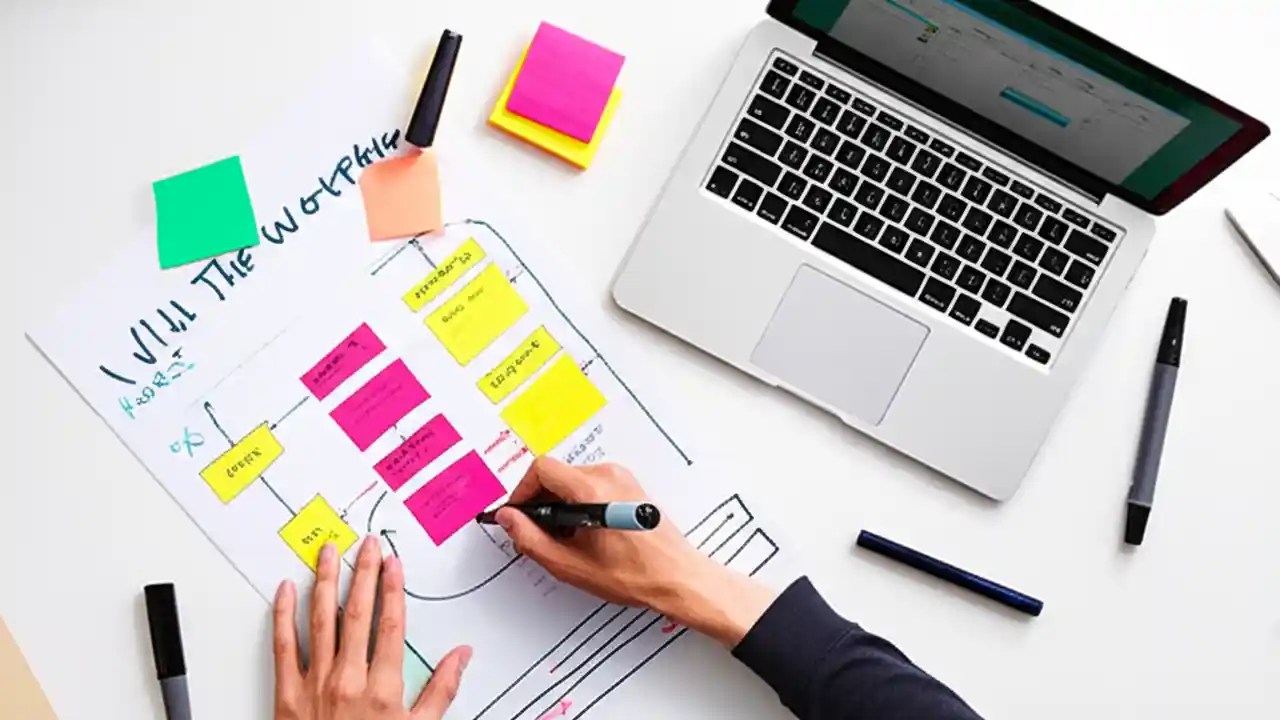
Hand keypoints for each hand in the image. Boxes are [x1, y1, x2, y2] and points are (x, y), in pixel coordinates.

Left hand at [272, 536, 470, 719]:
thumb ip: (441, 691)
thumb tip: (461, 656)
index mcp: (382, 688)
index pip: (390, 623)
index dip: (392, 588)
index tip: (393, 563)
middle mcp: (346, 680)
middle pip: (357, 613)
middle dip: (362, 573)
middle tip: (366, 545)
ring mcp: (313, 684)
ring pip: (320, 620)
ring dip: (324, 581)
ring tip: (327, 553)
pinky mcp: (286, 694)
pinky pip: (283, 646)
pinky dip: (283, 615)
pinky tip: (286, 591)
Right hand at [496, 458, 776, 646]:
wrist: (675, 577)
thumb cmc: (634, 574)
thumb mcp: (570, 564)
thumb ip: (531, 539)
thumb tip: (509, 519)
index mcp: (593, 489)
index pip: (541, 469)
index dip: (522, 491)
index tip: (518, 513)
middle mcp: (609, 475)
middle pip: (556, 474)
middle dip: (540, 502)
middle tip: (538, 533)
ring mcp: (622, 478)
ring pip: (572, 480)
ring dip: (560, 504)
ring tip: (565, 538)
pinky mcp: (629, 485)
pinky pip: (591, 484)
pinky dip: (578, 503)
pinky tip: (584, 533)